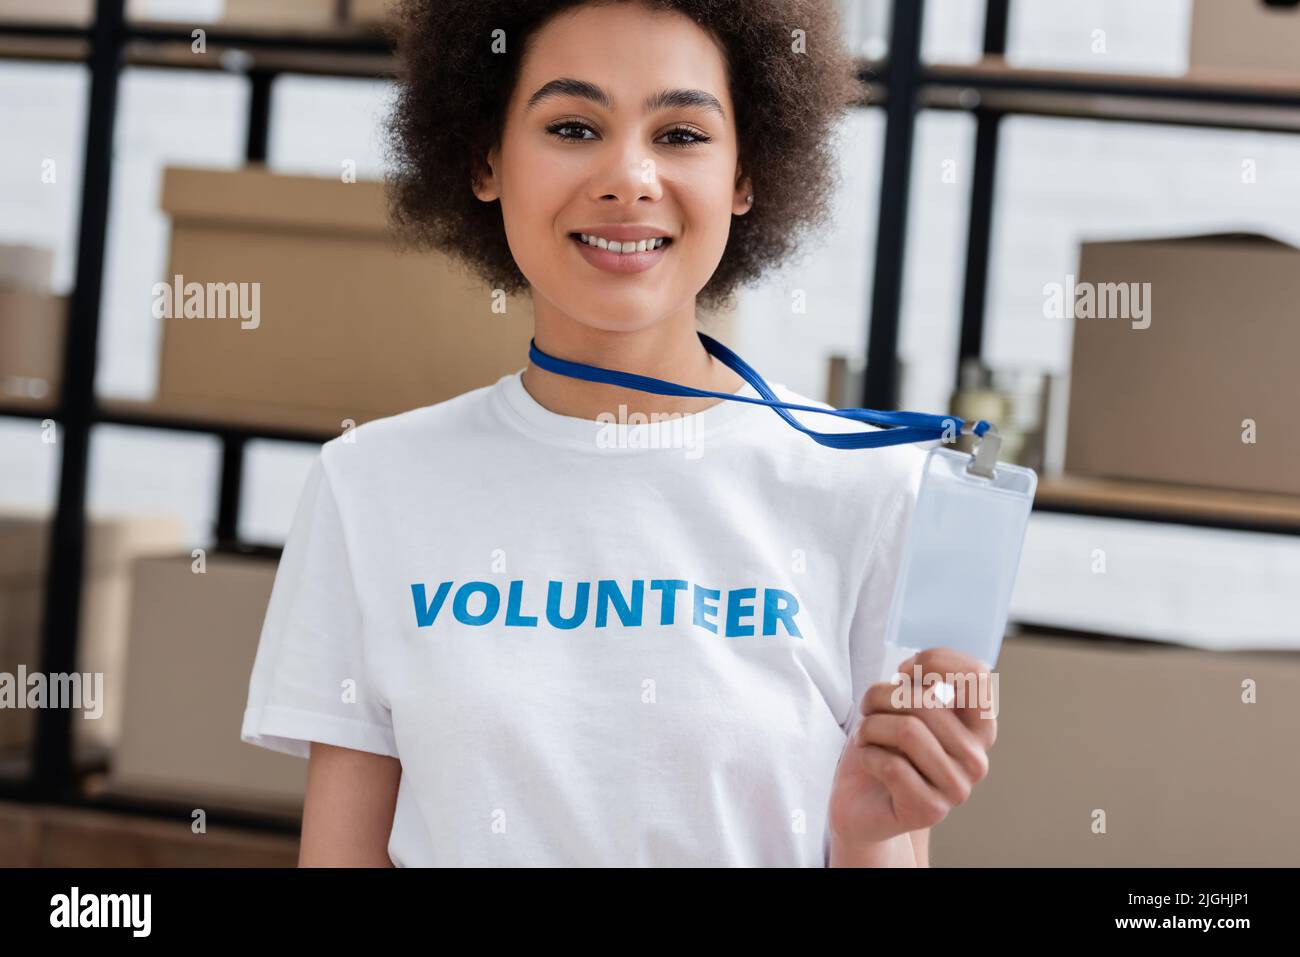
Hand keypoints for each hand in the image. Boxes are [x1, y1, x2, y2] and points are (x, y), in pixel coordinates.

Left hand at [828, 647, 997, 850]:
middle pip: (927, 702)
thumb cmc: (883, 748)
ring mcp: (957, 788)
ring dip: (871, 726)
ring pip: (908, 731)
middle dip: (881, 696)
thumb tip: (914, 669)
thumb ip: (918, 686)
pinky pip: (892, 765)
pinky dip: (867, 755)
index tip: (903, 672)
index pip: (977, 676)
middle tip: (867, 708)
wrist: (861, 803)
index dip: (934, 662)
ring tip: (865, 735)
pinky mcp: (930, 810)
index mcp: (978, 728)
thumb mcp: (901, 707)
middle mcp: (976, 759)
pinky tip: (868, 762)